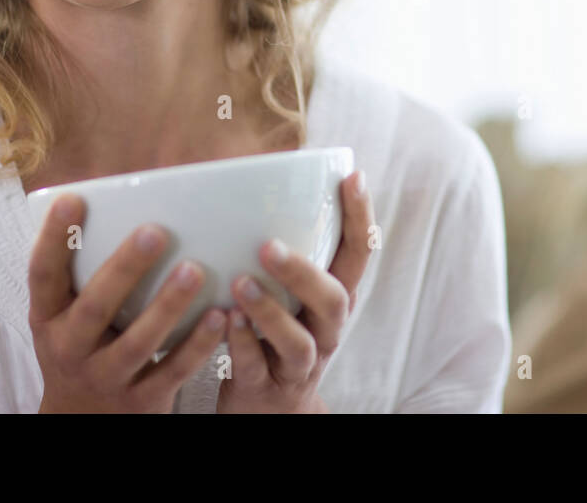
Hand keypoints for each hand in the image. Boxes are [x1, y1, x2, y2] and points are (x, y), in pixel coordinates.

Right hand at [29, 194, 227, 412]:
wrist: (82, 422)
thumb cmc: (82, 347)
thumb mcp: (66, 317)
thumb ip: (85, 275)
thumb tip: (118, 202)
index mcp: (48, 318)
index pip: (42, 275)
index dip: (54, 239)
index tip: (73, 200)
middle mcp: (70, 348)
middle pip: (94, 309)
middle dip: (124, 270)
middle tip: (155, 231)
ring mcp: (105, 377)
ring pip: (137, 343)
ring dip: (167, 306)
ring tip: (194, 270)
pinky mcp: (140, 401)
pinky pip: (172, 372)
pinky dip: (196, 345)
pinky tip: (220, 317)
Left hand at [217, 170, 373, 412]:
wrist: (267, 409)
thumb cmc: (271, 333)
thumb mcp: (288, 293)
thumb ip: (281, 250)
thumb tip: (256, 177)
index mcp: (333, 297)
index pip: (359, 254)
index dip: (361, 216)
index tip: (353, 178)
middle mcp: (326, 329)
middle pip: (334, 300)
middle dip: (304, 272)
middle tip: (269, 246)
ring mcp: (300, 363)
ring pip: (300, 341)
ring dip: (271, 312)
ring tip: (241, 284)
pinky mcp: (268, 389)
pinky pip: (258, 368)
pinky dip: (243, 345)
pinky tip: (225, 323)